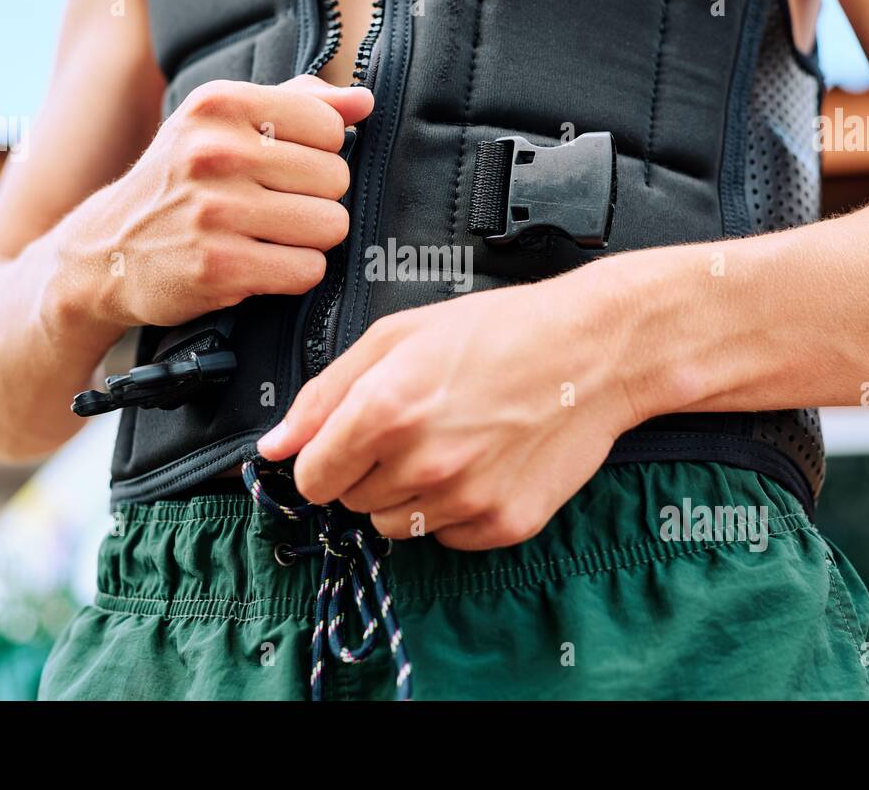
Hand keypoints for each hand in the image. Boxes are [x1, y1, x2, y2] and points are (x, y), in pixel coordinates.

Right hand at [60, 75, 371, 328]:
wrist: (107, 252)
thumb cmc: (180, 181)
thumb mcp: (222, 124)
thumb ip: (297, 103)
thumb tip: (364, 101)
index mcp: (220, 104)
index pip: (329, 126)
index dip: (319, 153)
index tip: (284, 168)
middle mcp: (215, 152)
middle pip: (336, 179)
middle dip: (316, 199)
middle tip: (276, 208)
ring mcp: (215, 211)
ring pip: (330, 226)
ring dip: (310, 240)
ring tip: (271, 237)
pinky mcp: (219, 267)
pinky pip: (307, 270)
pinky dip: (294, 274)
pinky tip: (261, 265)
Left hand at [257, 274, 636, 549]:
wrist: (594, 350)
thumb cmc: (499, 332)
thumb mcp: (398, 337)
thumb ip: (324, 394)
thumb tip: (274, 447)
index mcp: (385, 410)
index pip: (310, 479)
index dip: (324, 458)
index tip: (348, 442)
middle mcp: (422, 462)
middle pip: (352, 504)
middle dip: (368, 471)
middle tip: (415, 427)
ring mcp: (465, 499)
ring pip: (396, 527)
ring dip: (409, 495)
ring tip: (451, 443)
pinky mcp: (503, 524)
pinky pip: (447, 537)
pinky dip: (455, 510)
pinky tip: (483, 463)